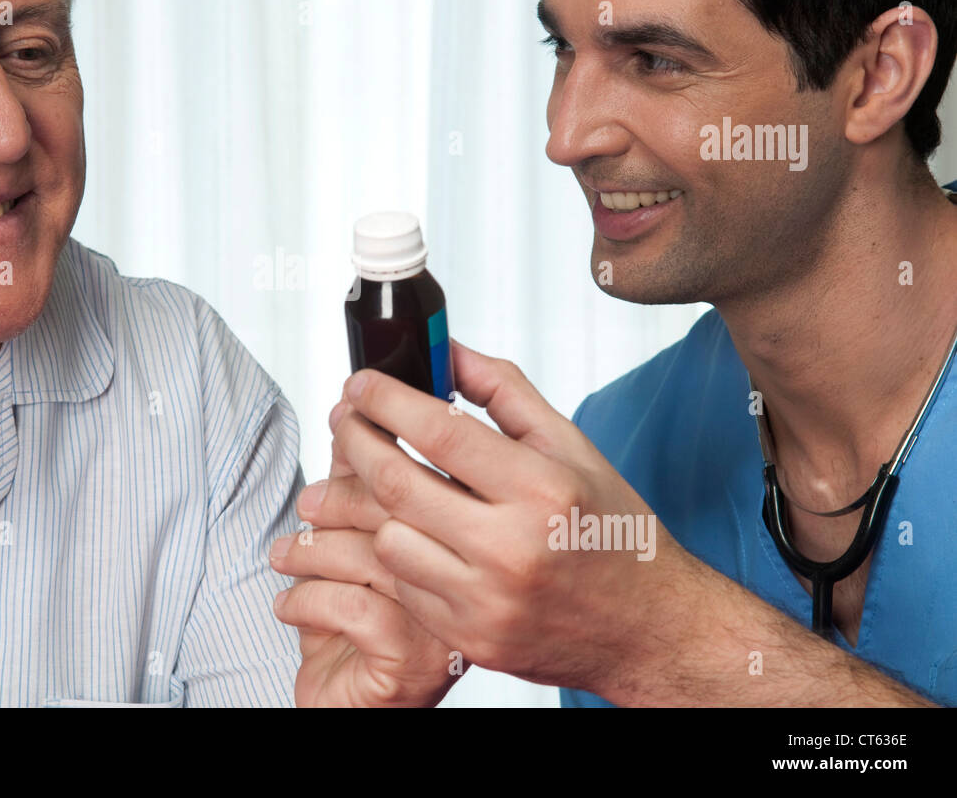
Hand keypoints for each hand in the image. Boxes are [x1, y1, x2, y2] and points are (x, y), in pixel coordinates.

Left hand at [327, 340, 703, 696]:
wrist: (647, 630)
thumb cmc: (612, 532)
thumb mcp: (573, 448)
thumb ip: (505, 392)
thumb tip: (447, 350)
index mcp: (542, 489)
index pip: (439, 432)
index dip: (386, 400)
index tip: (359, 384)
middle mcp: (513, 548)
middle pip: (398, 484)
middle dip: (357, 443)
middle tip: (343, 420)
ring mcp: (488, 601)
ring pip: (389, 540)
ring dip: (372, 505)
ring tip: (372, 480)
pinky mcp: (472, 640)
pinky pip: (403, 588)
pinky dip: (397, 555)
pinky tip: (405, 532)